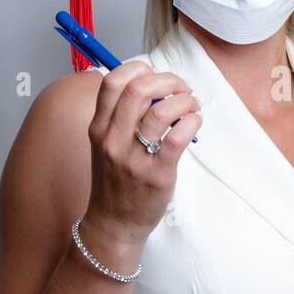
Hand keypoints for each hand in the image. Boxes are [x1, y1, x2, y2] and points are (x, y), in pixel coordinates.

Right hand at [82, 62, 202, 243]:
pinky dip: (192, 121)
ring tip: (191, 105)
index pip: (112, 82)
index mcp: (99, 128)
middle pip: (137, 90)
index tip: (155, 76)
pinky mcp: (157, 175)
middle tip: (181, 88)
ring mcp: (134, 159)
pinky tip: (194, 122)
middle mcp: (113, 140)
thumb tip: (155, 84)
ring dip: (184, 100)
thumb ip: (124, 114)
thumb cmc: (116, 180)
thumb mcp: (106, 143)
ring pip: (161, 111)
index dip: (138, 69)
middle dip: (167, 80)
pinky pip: (178, 137)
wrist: (114, 224)